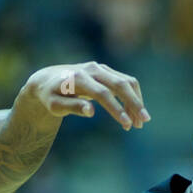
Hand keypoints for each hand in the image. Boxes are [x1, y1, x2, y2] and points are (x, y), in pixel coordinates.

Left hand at [15, 61, 148, 130]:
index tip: (126, 124)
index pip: (102, 93)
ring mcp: (101, 68)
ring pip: (126, 82)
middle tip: (143, 123)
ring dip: (136, 101)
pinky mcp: (106, 70)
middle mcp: (92, 70)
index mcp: (78, 78)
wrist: (49, 78)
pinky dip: (132, 96)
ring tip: (139, 123)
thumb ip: (72, 107)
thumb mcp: (54, 105)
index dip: (116, 109)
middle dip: (134, 103)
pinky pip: (125, 81)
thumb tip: (90, 112)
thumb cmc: (51, 96)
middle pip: (120, 84)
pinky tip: (134, 113)